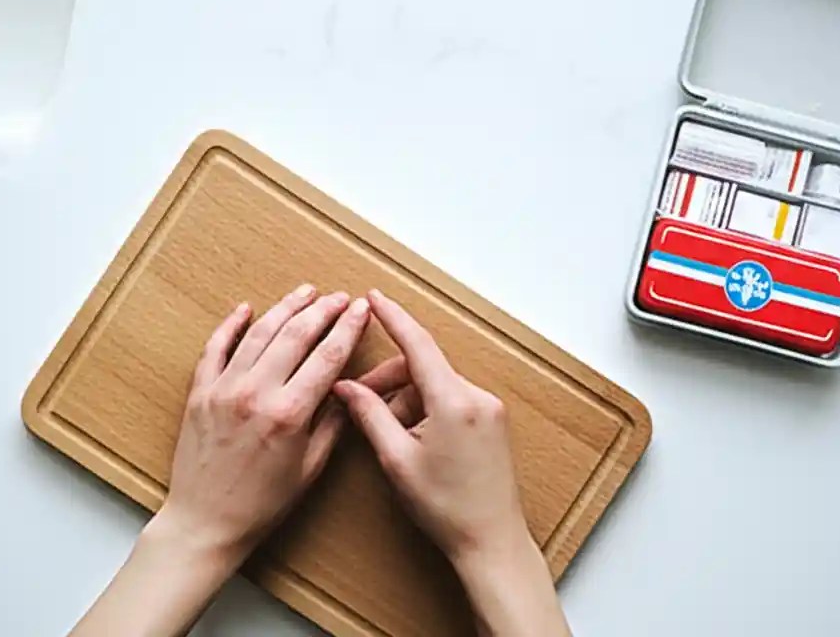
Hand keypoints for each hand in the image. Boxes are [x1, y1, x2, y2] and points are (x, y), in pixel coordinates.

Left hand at [71, 285, 369, 636]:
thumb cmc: (261, 505)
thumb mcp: (310, 468)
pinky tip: (246, 309)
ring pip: (259, 333)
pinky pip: (215, 348)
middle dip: (321, 310)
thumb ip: (332, 423)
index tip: (360, 309)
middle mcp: (255, 393)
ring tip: (304, 292)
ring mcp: (223, 389)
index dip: (347, 327)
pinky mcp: (199, 393)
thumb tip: (350, 387)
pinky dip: (231, 325)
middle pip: (295, 335)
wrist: (205, 522)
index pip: (327, 356)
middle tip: (338, 297)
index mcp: (289, 413)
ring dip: (285, 308)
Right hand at [333, 290, 570, 636]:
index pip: (417, 344)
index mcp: (453, 401)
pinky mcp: (492, 422)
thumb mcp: (396, 459)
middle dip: (388, 382)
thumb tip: (346, 388)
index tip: (373, 298)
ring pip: (434, 386)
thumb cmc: (445, 507)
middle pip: (422, 368)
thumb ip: (370, 415)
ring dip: (406, 401)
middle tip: (359, 404)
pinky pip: (450, 401)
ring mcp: (489, 409)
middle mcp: (477, 396)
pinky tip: (412, 441)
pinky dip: (425, 411)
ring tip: (390, 439)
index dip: (393, 318)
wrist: (490, 542)